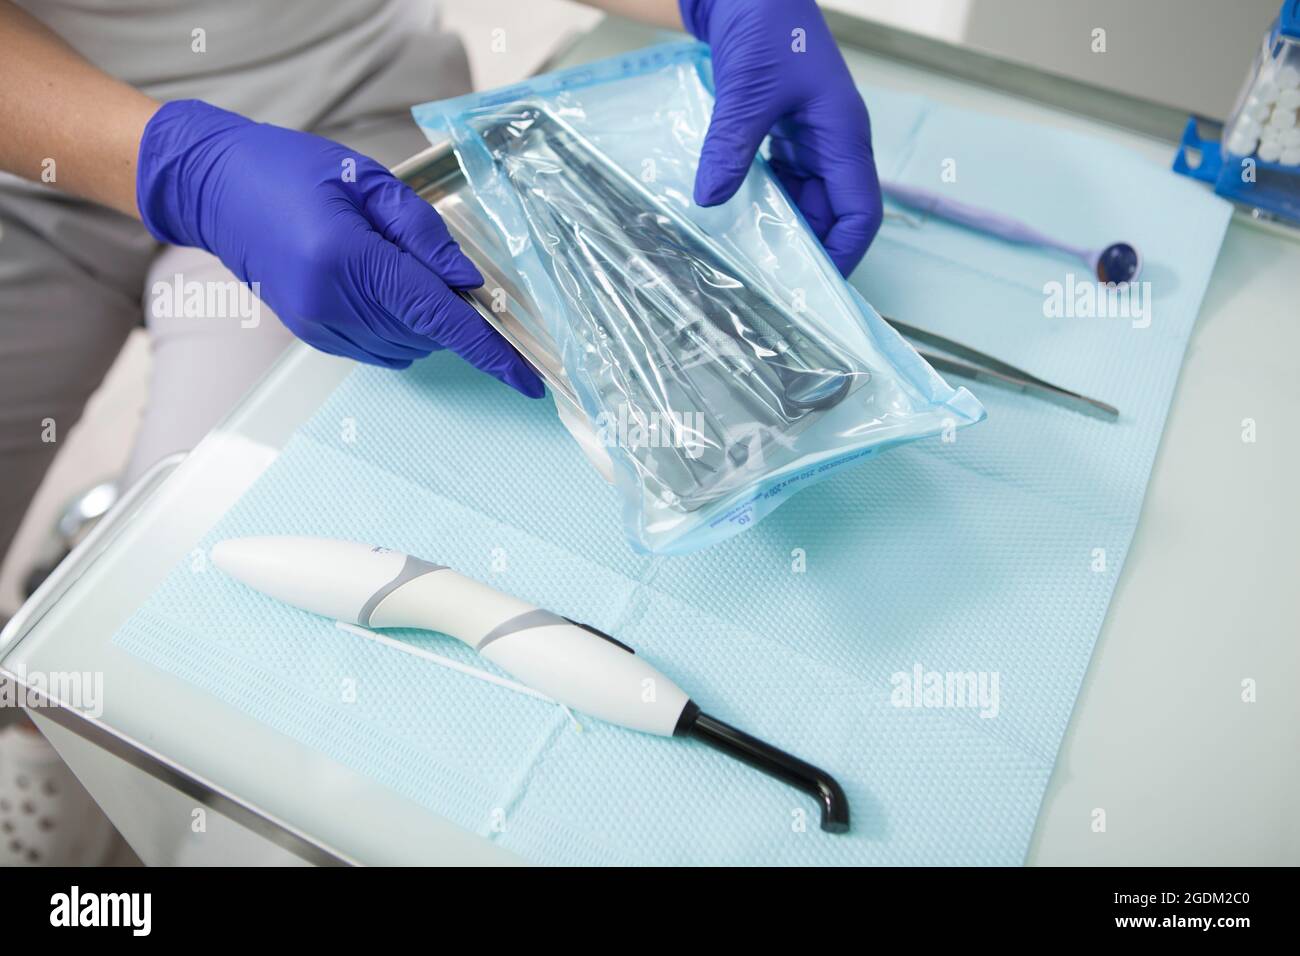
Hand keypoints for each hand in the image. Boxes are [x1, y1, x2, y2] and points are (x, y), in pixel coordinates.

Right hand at [135, 100, 542, 394]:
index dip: (489, 351)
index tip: (526, 378)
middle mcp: (332, 304)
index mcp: (348, 260)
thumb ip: (424, 234)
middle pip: (426, 332)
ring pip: (407, 346)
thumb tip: (470, 282)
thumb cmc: (288, 170)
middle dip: (450, 310)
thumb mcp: (367, 182)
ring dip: (423, 319)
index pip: (438, 317)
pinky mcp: (314, 335)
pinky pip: (381, 348)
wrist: (216, 188)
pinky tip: (378, 284)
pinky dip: (399, 325)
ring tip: (392, 263)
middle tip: (432, 262)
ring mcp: (320, 326)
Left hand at [679, 0, 882, 275]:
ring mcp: (811, 142)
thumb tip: (711, 199)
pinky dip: (761, 205)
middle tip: (767, 286)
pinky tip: (732, 221)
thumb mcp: (748, 90)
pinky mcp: (785, 137)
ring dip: (779, 230)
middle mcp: (835, 145)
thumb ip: (731, 145)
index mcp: (844, 136)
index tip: (813, 288)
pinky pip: (781, 184)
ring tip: (746, 262)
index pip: (860, 213)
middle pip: (831, 216)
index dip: (843, 254)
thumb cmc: (767, 26)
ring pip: (804, 204)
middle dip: (804, 251)